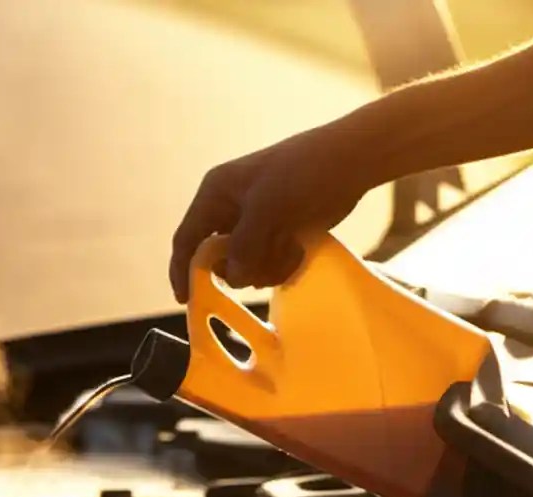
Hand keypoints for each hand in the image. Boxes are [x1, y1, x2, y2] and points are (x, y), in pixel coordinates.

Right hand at [169, 126, 370, 300]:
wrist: (350, 161)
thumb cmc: (303, 174)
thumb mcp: (267, 208)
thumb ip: (244, 246)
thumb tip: (232, 277)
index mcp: (216, 194)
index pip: (187, 239)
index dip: (181, 270)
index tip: (185, 300)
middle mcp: (229, 210)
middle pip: (218, 259)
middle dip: (240, 268)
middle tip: (265, 264)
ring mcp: (255, 223)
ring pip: (245, 266)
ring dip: (266, 267)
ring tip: (290, 249)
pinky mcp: (277, 233)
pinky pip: (267, 263)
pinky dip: (281, 264)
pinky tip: (298, 249)